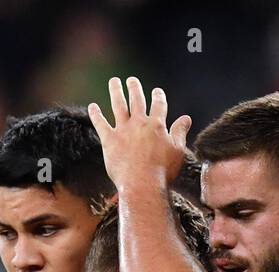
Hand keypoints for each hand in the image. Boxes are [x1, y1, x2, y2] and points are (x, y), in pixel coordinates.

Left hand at [89, 77, 191, 191]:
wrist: (142, 184)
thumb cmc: (163, 171)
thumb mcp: (177, 151)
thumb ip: (180, 132)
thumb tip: (186, 118)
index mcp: (156, 125)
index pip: (158, 105)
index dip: (158, 96)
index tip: (156, 91)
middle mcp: (139, 123)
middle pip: (137, 100)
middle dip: (135, 88)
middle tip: (132, 80)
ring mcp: (123, 130)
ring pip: (118, 105)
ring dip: (116, 92)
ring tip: (114, 82)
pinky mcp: (109, 140)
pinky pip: (100, 124)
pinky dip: (96, 114)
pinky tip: (93, 106)